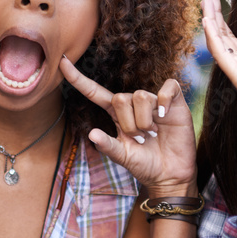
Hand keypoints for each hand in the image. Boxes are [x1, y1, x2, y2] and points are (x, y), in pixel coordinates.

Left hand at [60, 57, 195, 197]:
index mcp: (117, 115)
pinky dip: (165, 101)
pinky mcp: (175, 102)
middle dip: (129, 123)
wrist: (171, 175)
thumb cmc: (145, 165)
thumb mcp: (123, 157)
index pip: (94, 92)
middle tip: (141, 138)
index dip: (78, 79)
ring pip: (140, 96)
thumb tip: (92, 133)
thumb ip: (108, 146)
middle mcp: (134, 104)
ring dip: (144, 121)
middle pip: (120, 98)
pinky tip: (165, 117)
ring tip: (153, 134)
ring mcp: (155, 102)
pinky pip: (167, 88)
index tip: (61, 62)